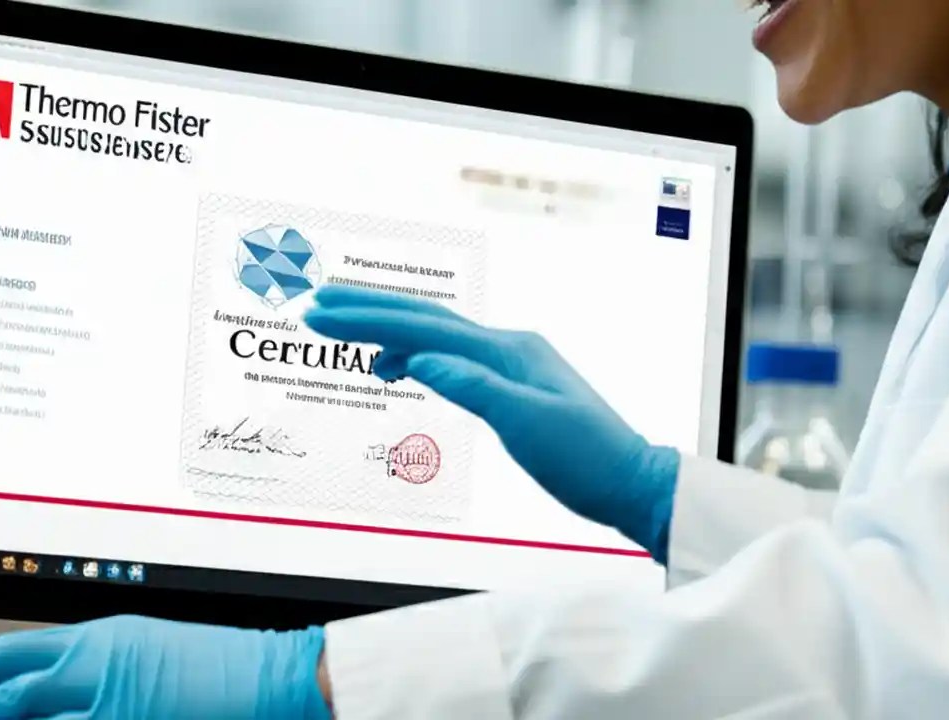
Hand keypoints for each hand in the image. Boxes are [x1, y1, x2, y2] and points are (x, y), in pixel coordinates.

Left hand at [0, 615, 329, 719]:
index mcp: (100, 639)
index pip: (7, 652)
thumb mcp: (149, 653)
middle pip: (0, 682)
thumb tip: (51, 686)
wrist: (277, 676)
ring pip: (19, 713)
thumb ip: (97, 667)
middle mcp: (97, 663)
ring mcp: (110, 700)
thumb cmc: (223, 670)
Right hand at [304, 285, 678, 560]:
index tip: (322, 313)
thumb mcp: (528, 425)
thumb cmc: (586, 459)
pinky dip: (418, 355)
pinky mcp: (512, 387)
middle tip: (318, 304)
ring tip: (345, 333)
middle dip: (370, 310)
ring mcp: (511, 366)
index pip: (425, 328)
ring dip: (390, 330)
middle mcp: (508, 349)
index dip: (370, 320)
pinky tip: (401, 365)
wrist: (631, 482)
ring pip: (437, 336)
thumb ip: (474, 388)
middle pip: (427, 319)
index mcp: (508, 353)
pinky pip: (452, 359)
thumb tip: (421, 359)